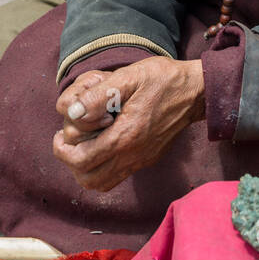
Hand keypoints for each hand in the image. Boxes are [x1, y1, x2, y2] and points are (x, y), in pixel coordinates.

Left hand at [53, 59, 205, 191]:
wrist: (195, 92)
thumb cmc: (162, 79)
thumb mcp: (130, 76)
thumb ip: (98, 94)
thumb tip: (73, 112)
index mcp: (125, 135)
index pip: (81, 159)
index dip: (63, 148)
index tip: (63, 131)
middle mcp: (133, 154)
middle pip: (88, 178)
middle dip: (70, 161)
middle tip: (68, 141)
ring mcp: (141, 160)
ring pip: (101, 184)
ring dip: (84, 169)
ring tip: (82, 146)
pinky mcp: (147, 160)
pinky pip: (116, 178)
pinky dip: (100, 170)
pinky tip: (101, 147)